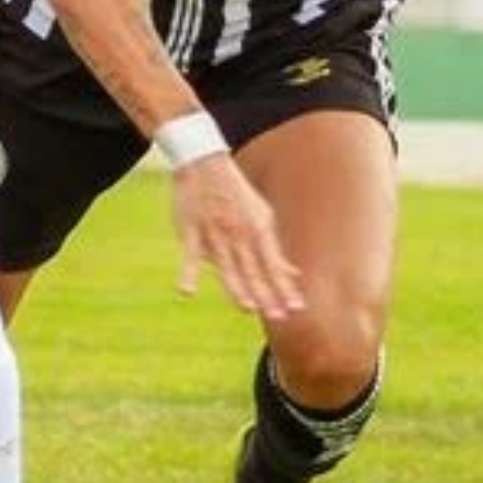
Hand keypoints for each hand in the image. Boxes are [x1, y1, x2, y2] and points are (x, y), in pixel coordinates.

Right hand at [170, 155, 300, 318]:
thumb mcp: (262, 218)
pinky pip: (189, 256)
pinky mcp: (191, 232)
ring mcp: (215, 234)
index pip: (274, 266)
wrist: (205, 165)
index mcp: (258, 230)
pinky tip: (186, 291)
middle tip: (279, 317)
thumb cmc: (236, 195)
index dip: (285, 288)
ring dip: (238, 288)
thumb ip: (274, 250)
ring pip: (228, 267)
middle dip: (268, 295)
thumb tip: (293, 274)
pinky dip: (188, 273)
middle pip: (254, 270)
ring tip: (248, 308)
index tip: (296, 308)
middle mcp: (239, 234)